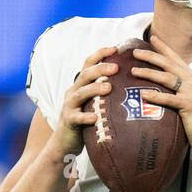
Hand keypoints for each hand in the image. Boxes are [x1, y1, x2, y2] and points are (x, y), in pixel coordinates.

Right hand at [51, 45, 118, 159]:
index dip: (100, 54)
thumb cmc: (84, 122)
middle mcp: (73, 92)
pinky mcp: (69, 121)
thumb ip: (103, 92)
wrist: (64, 142)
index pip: (88, 64)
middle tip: (116, 67)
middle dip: (100, 68)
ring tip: (109, 87)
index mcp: (80, 85)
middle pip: (85, 75)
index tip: (115, 48)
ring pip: (80, 93)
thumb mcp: (92, 103)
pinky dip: (86, 117)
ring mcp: (69, 106)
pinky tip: (95, 117)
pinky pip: (77, 118)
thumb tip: (128, 83)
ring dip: (94, 88)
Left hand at [131, 33, 191, 156]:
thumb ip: (177, 92)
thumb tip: (160, 89)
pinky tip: (143, 94)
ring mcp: (191, 92)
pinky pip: (169, 98)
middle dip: (151, 56)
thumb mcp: (188, 101)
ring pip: (167, 77)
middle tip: (135, 53)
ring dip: (149, 73)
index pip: (176, 59)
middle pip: (169, 64)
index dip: (164, 48)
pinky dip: (156, 95)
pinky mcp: (189, 105)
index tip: (152, 38)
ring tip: (134, 71)